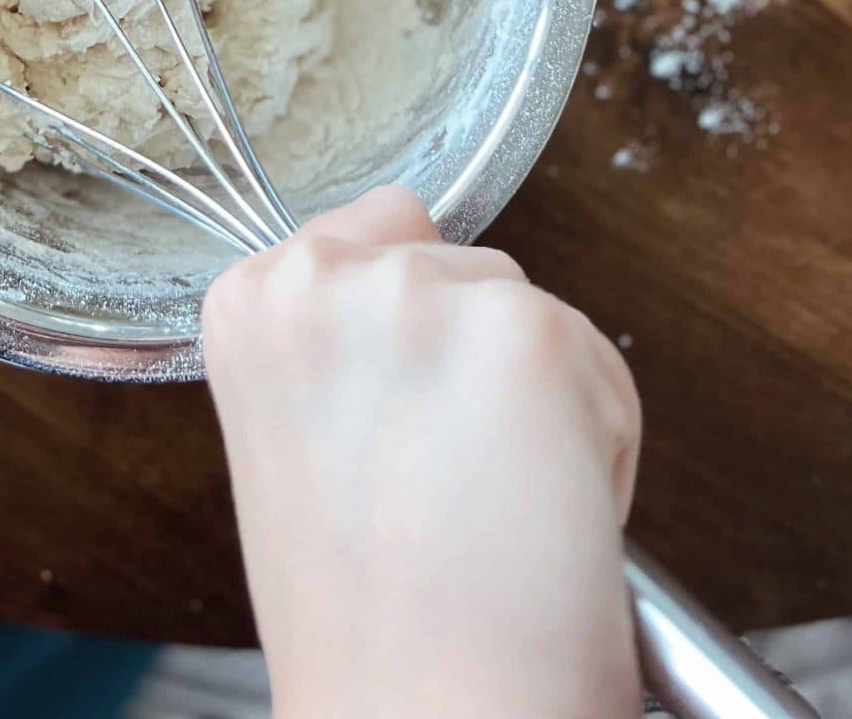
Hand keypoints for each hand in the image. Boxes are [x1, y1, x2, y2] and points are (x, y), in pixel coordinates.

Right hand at [203, 187, 641, 718]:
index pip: (374, 231)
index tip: (407, 409)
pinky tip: (539, 510)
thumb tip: (423, 295)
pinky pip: (599, 361)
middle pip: (460, 263)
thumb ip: (341, 342)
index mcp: (251, 300)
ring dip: (539, 393)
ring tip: (490, 503)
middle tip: (449, 477)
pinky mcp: (524, 335)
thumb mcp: (298, 438)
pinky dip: (600, 435)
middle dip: (477, 354)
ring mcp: (420, 297)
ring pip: (530, 308)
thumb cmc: (365, 619)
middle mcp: (321, 277)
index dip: (410, 326)